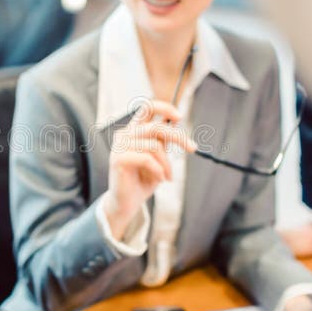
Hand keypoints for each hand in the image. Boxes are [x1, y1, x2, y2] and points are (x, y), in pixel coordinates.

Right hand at [105, 100, 196, 238]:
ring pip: (154, 145)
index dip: (164, 107)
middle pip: (156, 127)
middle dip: (178, 137)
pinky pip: (146, 158)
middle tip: (192, 148)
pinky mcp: (118, 159)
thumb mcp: (158, 158)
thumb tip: (175, 122)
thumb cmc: (143, 180)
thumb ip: (162, 141)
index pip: (147, 108)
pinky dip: (158, 169)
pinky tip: (160, 179)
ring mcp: (120, 146)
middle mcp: (125, 135)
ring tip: (168, 176)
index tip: (180, 117)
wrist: (128, 202)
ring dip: (167, 163)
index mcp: (133, 130)